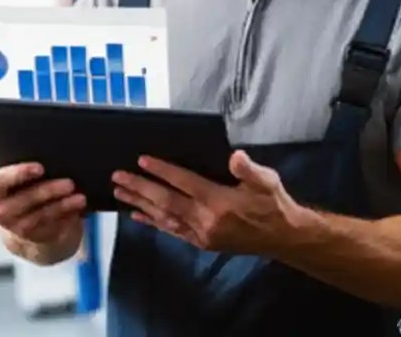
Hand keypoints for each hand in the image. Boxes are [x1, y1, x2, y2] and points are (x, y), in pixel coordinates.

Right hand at [0, 162, 85, 245]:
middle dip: (48, 190)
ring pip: (42, 216)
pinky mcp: (36, 238)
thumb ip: (22, 161)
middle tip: (69, 183)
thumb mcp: (18, 176)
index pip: (1, 181)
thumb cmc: (24, 188)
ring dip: (63, 206)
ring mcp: (18, 228)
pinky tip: (79, 209)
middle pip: (26, 199)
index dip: (20, 173)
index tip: (40, 168)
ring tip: (80, 197)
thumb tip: (45, 143)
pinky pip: (53, 227)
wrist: (25, 222)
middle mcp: (2, 211)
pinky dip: (68, 217)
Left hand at [111, 150, 312, 255]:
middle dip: (140, 188)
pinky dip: (153, 223)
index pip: (184, 183)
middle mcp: (206, 220)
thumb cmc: (273, 203)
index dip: (162, 171)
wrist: (282, 237)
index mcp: (219, 202)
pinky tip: (137, 216)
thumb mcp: (267, 181)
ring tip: (119, 193)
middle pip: (166, 202)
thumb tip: (234, 157)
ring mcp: (202, 234)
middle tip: (117, 177)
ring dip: (140, 205)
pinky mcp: (202, 242)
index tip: (141, 160)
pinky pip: (172, 231)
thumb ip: (249, 170)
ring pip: (164, 218)